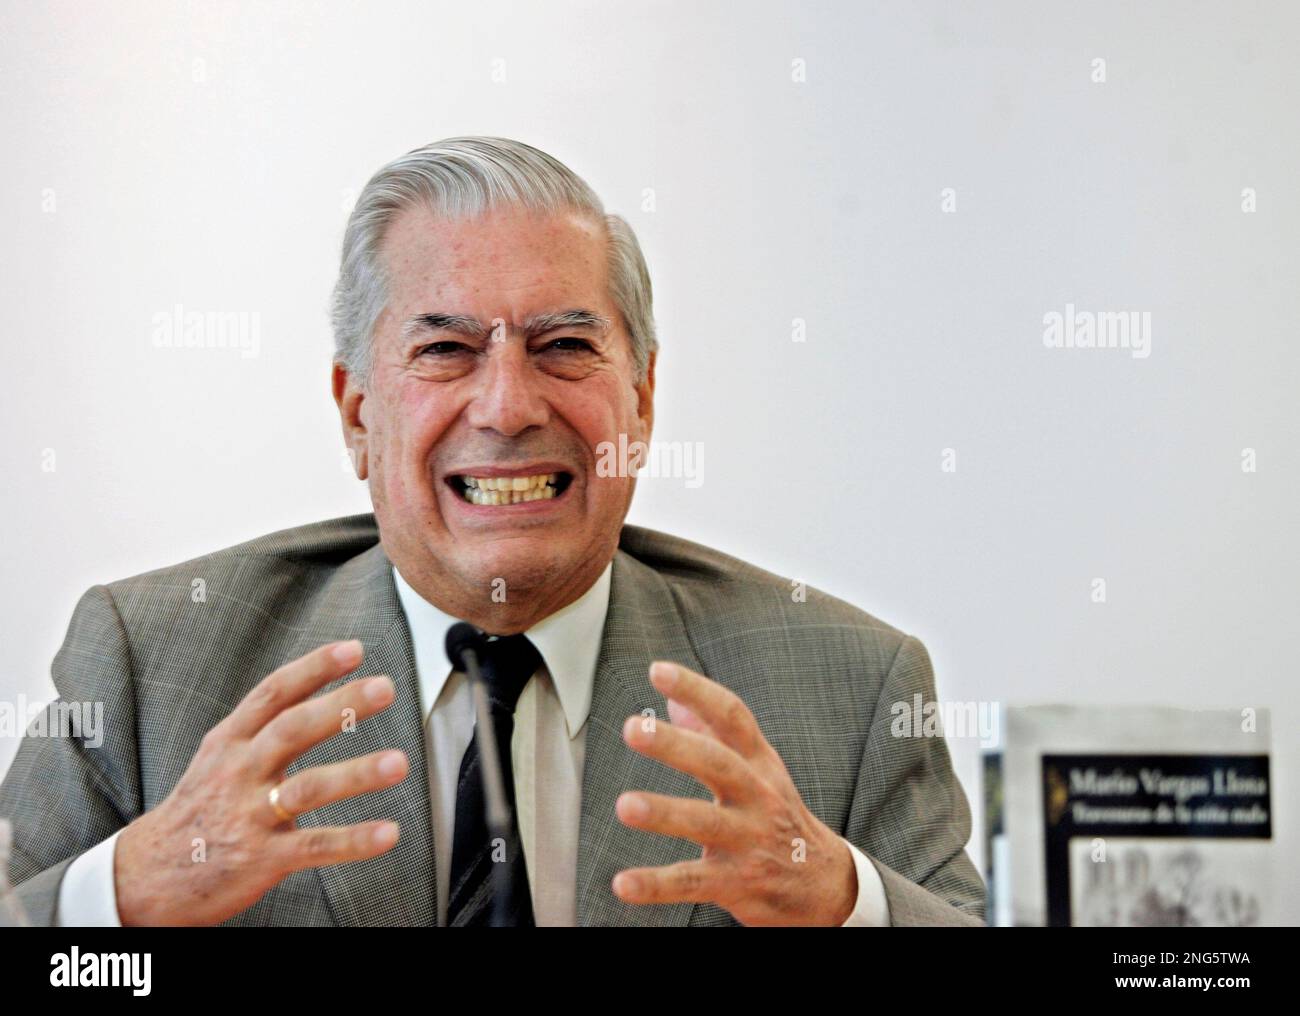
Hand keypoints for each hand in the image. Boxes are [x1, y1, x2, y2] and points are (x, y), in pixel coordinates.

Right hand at [114, 640, 407, 925]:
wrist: (147, 876)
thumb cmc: (199, 807)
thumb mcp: (219, 756)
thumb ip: (263, 725)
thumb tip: (315, 684)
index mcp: (230, 741)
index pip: (273, 694)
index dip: (313, 668)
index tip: (353, 649)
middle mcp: (240, 772)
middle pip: (292, 730)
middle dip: (340, 706)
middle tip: (385, 688)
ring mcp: (250, 814)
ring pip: (307, 788)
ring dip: (356, 774)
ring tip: (399, 763)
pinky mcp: (261, 858)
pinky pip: (314, 846)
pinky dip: (354, 840)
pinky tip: (388, 833)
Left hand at [612, 661, 857, 925]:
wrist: (824, 883)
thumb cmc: (777, 814)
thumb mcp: (757, 769)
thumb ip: (713, 733)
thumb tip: (671, 697)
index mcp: (758, 762)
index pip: (732, 717)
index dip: (697, 691)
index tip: (659, 670)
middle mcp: (757, 795)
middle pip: (718, 763)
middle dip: (675, 746)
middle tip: (632, 728)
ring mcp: (748, 840)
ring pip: (705, 822)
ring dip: (664, 814)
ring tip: (625, 805)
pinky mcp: (736, 883)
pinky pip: (692, 882)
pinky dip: (656, 884)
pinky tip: (622, 883)